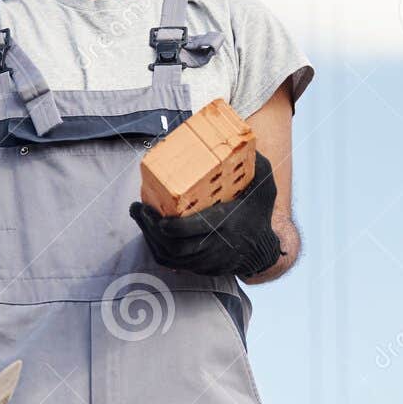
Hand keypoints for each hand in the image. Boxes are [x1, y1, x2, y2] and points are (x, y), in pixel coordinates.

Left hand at [129, 150, 283, 277]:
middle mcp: (215, 248)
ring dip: (150, 237)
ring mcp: (206, 261)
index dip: (170, 227)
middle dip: (151, 230)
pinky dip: (157, 248)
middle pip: (174, 247)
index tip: (157, 215)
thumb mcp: (263, 183)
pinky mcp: (200, 268)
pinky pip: (173, 263)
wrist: (264, 247)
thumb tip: (242, 134)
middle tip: (138, 208)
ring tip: (139, 215)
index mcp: (227, 226)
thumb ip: (254, 161)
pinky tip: (148, 231)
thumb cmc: (259, 209)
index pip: (192, 232)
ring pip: (170, 257)